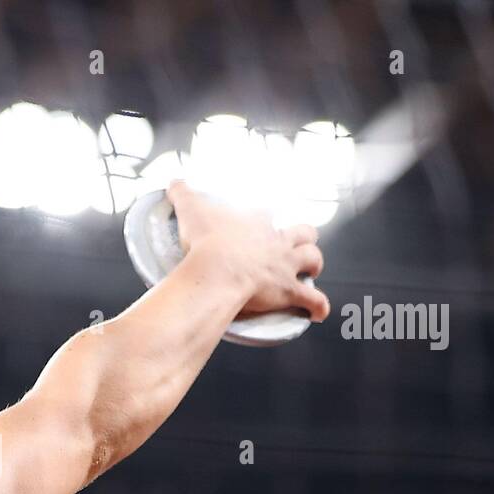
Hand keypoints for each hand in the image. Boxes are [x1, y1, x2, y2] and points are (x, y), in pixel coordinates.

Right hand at [167, 179, 330, 321]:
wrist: (216, 270)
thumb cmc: (205, 241)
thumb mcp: (191, 209)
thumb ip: (182, 194)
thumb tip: (173, 182)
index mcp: (256, 223)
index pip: (267, 215)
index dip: (265, 219)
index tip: (261, 223)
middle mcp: (276, 242)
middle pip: (303, 233)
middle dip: (304, 238)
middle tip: (297, 245)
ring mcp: (285, 266)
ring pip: (312, 259)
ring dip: (315, 265)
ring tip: (312, 271)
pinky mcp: (288, 290)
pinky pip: (312, 299)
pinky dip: (318, 306)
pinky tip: (319, 312)